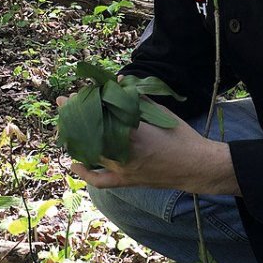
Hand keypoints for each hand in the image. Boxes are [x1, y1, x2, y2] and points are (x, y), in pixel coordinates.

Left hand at [55, 96, 240, 195]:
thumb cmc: (182, 137)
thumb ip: (138, 98)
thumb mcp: (161, 112)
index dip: (80, 107)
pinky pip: (100, 180)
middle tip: (66, 107)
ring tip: (70, 128)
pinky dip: (85, 173)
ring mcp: (122, 170)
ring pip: (90, 155)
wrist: (197, 167)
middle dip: (73, 120)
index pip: (98, 117)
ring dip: (77, 141)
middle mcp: (123, 153)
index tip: (67, 98)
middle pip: (88, 135)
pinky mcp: (126, 181)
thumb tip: (120, 81)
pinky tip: (75, 163)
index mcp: (132, 132)